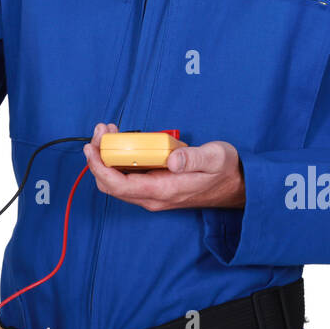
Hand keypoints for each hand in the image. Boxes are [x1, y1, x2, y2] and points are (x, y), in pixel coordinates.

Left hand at [82, 122, 245, 210]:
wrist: (237, 186)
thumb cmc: (225, 171)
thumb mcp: (215, 158)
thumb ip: (193, 157)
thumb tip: (172, 159)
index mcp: (164, 191)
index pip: (119, 185)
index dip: (99, 167)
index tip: (92, 147)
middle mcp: (154, 197)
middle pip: (111, 184)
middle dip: (99, 158)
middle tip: (101, 131)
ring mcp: (153, 194)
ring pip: (117, 181)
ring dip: (106, 158)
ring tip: (108, 132)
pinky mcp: (154, 188)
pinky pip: (127, 178)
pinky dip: (117, 160)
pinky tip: (120, 141)